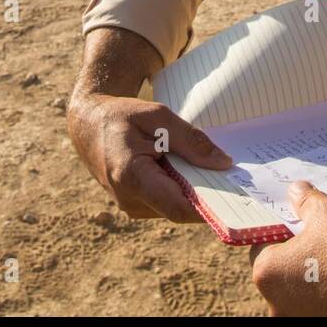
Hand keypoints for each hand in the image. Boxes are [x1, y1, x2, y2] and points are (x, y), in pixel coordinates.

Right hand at [66, 93, 230, 221]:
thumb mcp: (158, 116)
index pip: (178, 207)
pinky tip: (190, 172)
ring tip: (210, 169)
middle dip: (207, 196)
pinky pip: (166, 204)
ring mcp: (131, 206)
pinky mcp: (136, 206)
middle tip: (236, 180)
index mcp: (131, 176)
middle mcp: (129, 199)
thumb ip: (191, 140)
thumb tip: (224, 164)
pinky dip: (181, 190)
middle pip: (181, 209)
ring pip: (175, 208)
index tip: (236, 201)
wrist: (89, 126)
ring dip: (194, 192)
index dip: (209, 209)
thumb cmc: (123, 116)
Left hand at [249, 182, 326, 315]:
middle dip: (299, 252)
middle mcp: (275, 303)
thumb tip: (296, 192)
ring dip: (313, 272)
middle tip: (322, 236)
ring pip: (300, 287)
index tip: (300, 223)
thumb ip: (306, 201)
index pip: (262, 243)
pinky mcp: (322, 322)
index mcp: (266, 273)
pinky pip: (317, 301)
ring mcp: (297, 318)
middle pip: (281, 268)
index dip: (282, 229)